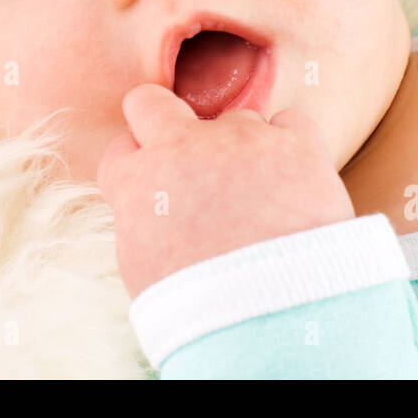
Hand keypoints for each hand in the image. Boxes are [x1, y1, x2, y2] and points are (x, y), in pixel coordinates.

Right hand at [96, 83, 354, 300]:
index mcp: (139, 181)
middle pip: (150, 102)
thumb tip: (146, 202)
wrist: (274, 315)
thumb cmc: (203, 305)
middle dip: (160, 119)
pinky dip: (292, 147)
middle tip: (185, 153)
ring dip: (243, 150)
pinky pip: (292, 123)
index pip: (121, 148)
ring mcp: (241, 139)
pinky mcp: (296, 144)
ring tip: (262, 200)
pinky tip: (293, 183)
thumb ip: (139, 218)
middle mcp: (184, 147)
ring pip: (235, 120)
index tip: (155, 180)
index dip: (138, 165)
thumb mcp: (144, 267)